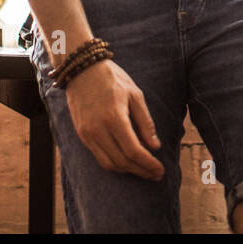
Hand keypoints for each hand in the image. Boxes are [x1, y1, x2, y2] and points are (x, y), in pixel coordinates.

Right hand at [64, 58, 165, 179]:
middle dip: (141, 171)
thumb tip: (155, 146)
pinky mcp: (81, 134)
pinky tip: (128, 162)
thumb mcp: (135, 95)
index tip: (160, 170)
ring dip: (128, 171)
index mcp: (114, 117)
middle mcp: (98, 129)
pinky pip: (98, 157)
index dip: (148, 164)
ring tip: (144, 171)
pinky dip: (114, 163)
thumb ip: (145, 122)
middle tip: (156, 174)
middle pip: (122, 161)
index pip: (133, 151)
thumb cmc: (112, 78)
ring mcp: (87, 134)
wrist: (82, 69)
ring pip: (109, 163)